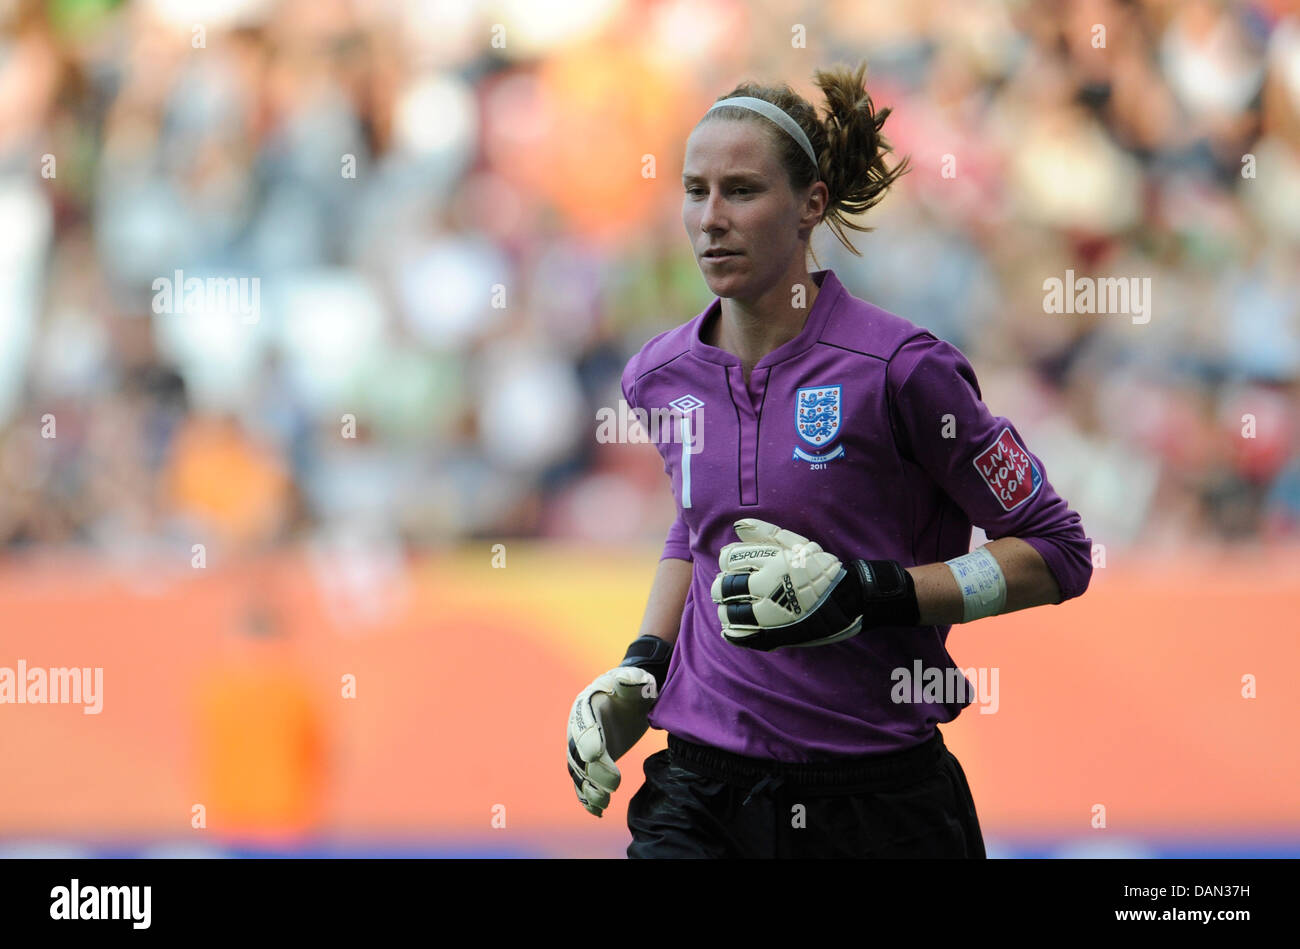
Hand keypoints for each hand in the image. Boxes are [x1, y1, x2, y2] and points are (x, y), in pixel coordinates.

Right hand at [566, 666, 658, 817]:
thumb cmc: (635, 687)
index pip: (585, 726)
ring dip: (589, 788)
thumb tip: (631, 680)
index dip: (590, 740)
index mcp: (586, 705)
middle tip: (613, 785)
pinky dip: (587, 796)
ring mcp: (583, 746)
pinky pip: (584, 780)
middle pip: (580, 753)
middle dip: (593, 771)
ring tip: (604, 803)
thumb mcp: (637, 681)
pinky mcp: (592, 761)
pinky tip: (597, 811)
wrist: (632, 697)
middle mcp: (579, 728)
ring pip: (579, 771)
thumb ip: (633, 681)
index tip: (597, 754)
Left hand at [709, 518, 919, 650]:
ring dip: (726, 610)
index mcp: (770, 562)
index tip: (732, 566)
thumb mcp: (797, 543)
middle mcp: (766, 587)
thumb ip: (766, 532)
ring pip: (730, 613)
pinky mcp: (774, 635)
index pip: (730, 559)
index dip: (727, 562)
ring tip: (731, 608)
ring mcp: (769, 613)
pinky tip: (732, 628)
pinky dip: (732, 634)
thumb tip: (737, 526)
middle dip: (722, 586)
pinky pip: (743, 637)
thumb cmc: (821, 568)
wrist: (848, 600)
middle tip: (727, 589)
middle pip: (725, 586)